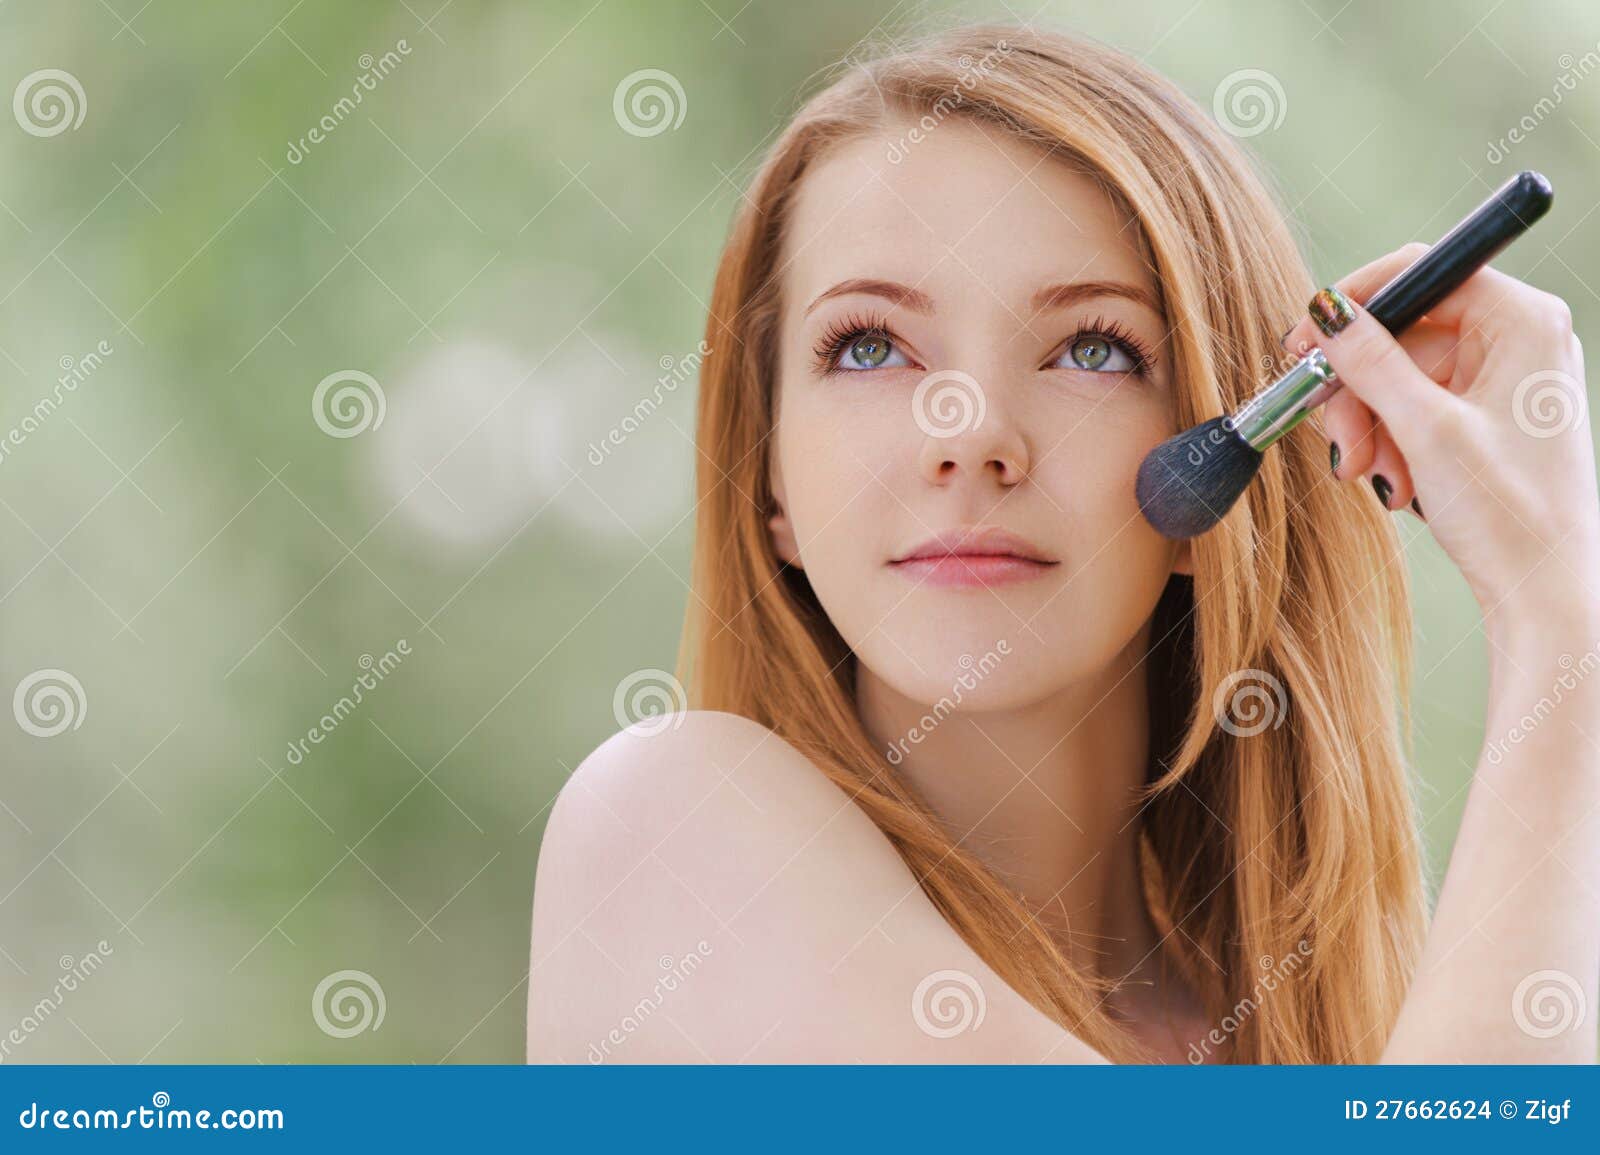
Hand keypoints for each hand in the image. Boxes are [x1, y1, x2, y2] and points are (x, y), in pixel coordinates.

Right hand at [1280, 244, 1599, 625]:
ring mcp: (1504, 378)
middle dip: (1359, 392)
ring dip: (1371, 427)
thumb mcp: (1424, 429)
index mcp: (1523, 321)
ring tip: (1371, 477)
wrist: (1544, 590)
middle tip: (1335, 439)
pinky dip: (1393, 442)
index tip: (1304, 342)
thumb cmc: (1507, 510)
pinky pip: (1417, 408)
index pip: (1422, 273)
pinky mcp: (1488, 416)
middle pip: (1403, 334)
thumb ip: (1369, 362)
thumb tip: (1324, 311)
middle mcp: (1518, 338)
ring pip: (1401, 377)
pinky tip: (1396, 483)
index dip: (1355, 304)